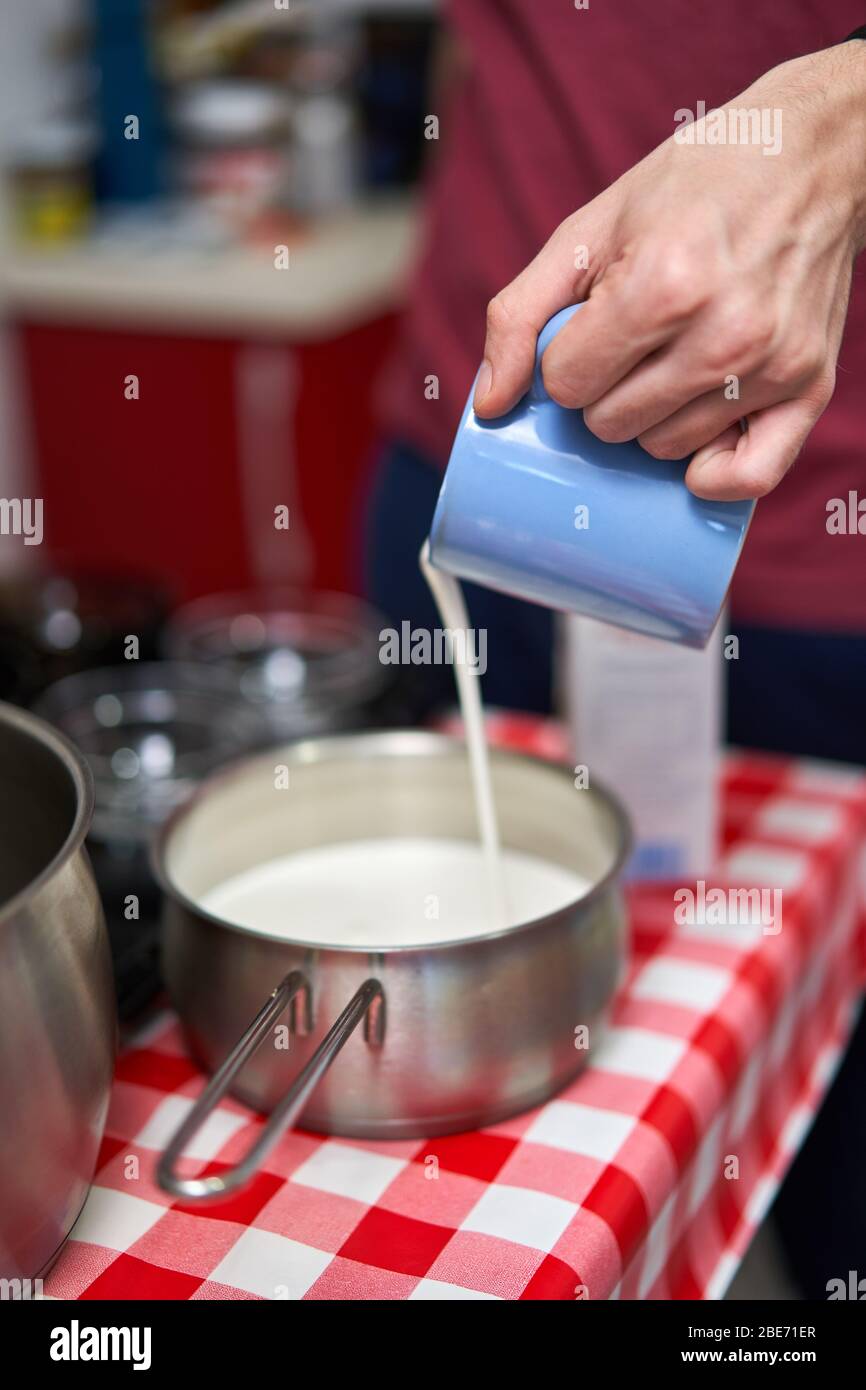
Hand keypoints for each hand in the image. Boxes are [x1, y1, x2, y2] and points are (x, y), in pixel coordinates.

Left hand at [473, 44, 865, 499]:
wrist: (810, 156)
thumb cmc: (690, 188)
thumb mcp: (588, 231)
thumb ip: (519, 314)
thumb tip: (489, 407)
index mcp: (662, 285)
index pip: (567, 384)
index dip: (568, 357)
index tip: (593, 325)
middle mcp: (724, 333)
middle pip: (610, 424)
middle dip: (604, 389)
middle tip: (634, 340)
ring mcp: (773, 365)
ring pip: (665, 449)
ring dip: (653, 418)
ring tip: (674, 358)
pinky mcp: (810, 385)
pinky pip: (749, 476)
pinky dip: (715, 473)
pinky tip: (701, 446)